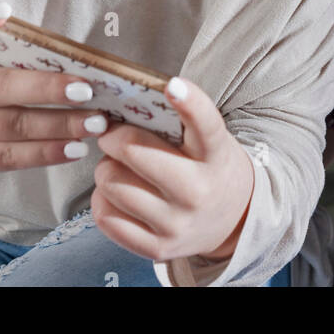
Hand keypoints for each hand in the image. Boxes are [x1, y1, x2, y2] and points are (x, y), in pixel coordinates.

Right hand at [0, 0, 108, 182]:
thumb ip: (10, 53)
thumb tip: (76, 62)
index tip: (3, 10)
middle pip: (0, 87)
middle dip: (47, 89)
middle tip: (88, 89)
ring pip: (12, 127)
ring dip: (59, 126)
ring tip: (95, 124)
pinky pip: (7, 159)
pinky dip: (44, 153)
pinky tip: (74, 149)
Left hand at [91, 77, 255, 265]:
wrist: (232, 217)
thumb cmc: (209, 165)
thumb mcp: (207, 140)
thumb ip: (178, 121)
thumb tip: (124, 105)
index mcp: (214, 154)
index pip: (205, 124)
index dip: (189, 102)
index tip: (172, 85)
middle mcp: (198, 190)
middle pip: (135, 152)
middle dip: (114, 137)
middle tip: (113, 134)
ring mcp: (177, 223)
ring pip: (112, 184)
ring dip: (105, 168)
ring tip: (116, 166)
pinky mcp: (157, 248)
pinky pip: (106, 217)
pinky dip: (101, 199)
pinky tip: (115, 192)